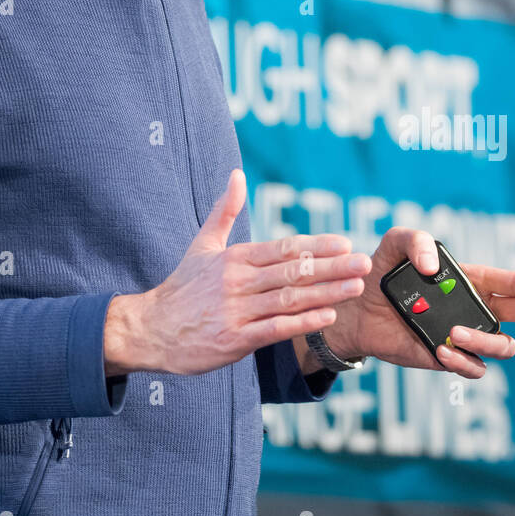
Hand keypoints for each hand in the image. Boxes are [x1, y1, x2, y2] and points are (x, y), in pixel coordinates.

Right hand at [103, 169, 370, 375]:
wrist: (151, 329)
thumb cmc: (183, 287)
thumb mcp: (202, 245)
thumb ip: (224, 210)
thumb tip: (237, 175)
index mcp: (234, 258)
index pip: (282, 248)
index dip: (315, 245)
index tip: (344, 242)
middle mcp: (238, 281)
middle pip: (292, 272)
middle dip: (331, 267)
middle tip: (363, 262)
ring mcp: (237, 311)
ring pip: (289, 299)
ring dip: (326, 292)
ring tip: (355, 287)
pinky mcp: (235, 340)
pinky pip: (275, 329)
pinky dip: (303, 323)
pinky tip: (327, 317)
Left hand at [321, 227, 514, 379]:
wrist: (355, 309)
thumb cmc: (380, 273)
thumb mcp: (394, 243)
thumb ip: (415, 239)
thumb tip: (434, 266)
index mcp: (469, 279)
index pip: (512, 282)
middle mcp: (473, 308)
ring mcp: (464, 335)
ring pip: (502, 344)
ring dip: (486, 339)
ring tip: (455, 332)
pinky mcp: (449, 357)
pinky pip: (473, 368)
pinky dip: (462, 360)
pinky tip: (442, 349)